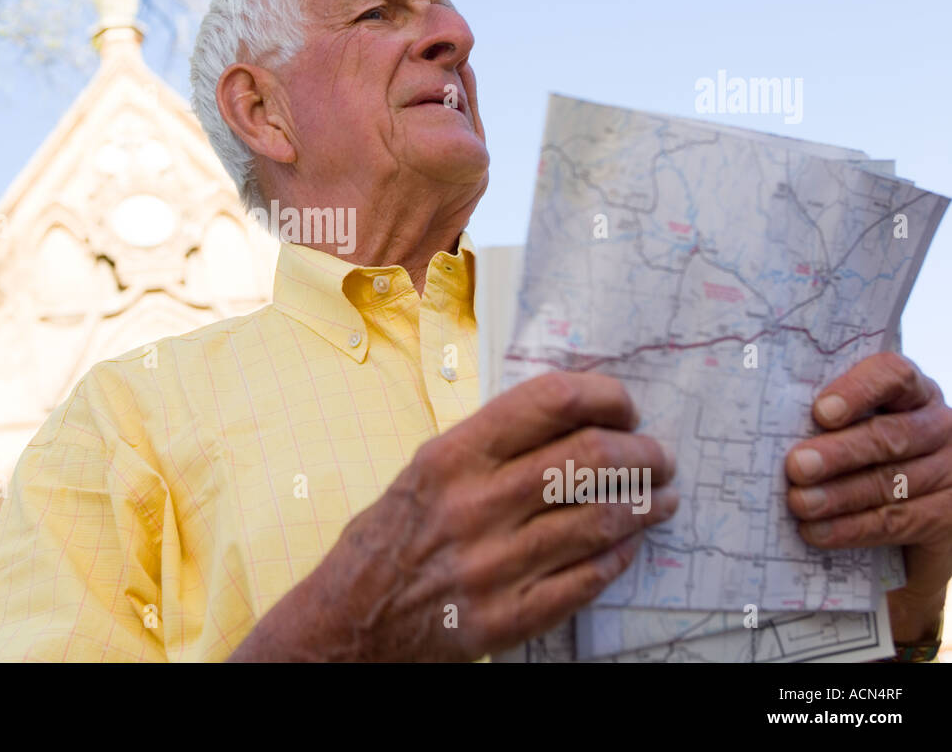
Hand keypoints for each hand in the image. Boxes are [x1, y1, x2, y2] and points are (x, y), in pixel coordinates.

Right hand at [228, 371, 678, 660]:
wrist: (351, 617)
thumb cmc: (390, 535)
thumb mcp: (426, 469)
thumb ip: (491, 443)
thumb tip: (573, 419)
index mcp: (452, 457)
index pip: (551, 402)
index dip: (604, 396)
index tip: (624, 406)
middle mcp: (474, 506)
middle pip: (590, 457)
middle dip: (642, 451)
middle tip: (658, 456)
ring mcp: (493, 566)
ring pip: (601, 520)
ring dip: (646, 504)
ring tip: (661, 498)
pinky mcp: (506, 618)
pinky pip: (585, 581)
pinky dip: (618, 558)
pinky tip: (628, 545)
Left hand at [785, 351, 951, 642]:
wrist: (903, 520)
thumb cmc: (851, 456)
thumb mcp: (842, 429)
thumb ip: (818, 420)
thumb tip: (755, 423)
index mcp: (909, 392)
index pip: (893, 375)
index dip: (859, 390)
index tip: (821, 412)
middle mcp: (935, 425)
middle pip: (889, 436)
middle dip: (839, 453)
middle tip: (795, 466)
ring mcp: (948, 471)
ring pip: (891, 482)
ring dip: (839, 495)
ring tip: (798, 502)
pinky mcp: (947, 517)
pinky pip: (898, 522)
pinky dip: (853, 528)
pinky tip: (817, 531)